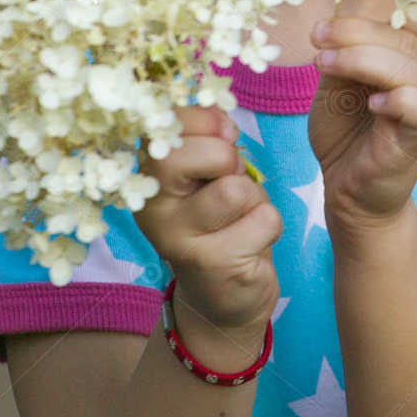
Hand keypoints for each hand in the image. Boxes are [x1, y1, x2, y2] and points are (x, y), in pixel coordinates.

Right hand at [133, 103, 281, 338]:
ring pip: (234, 190)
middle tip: (228, 180)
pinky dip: (269, 226)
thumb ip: (208, 139)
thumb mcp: (207, 175)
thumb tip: (223, 119)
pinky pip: (263, 220)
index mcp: (147, 175)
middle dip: (226, 158)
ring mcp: (177, 238)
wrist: (221, 298)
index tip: (222, 135)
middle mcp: (151, 206)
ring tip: (240, 216)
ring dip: (254, 198)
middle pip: (193, 154)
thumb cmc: (218, 222)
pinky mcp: (212, 264)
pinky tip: (250, 243)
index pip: (168, 122)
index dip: (206, 121)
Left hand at [307, 0, 416, 232]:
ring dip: (360, 58)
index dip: (388, 7)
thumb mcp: (341, 75)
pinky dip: (392, 99)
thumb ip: (350, 46)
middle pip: (412, 32)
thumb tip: (342, 17)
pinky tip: (369, 104)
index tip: (337, 19)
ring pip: (408, 64)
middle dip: (357, 30)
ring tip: (323, 66)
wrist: (346, 185)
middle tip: (319, 39)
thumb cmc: (346, 126)